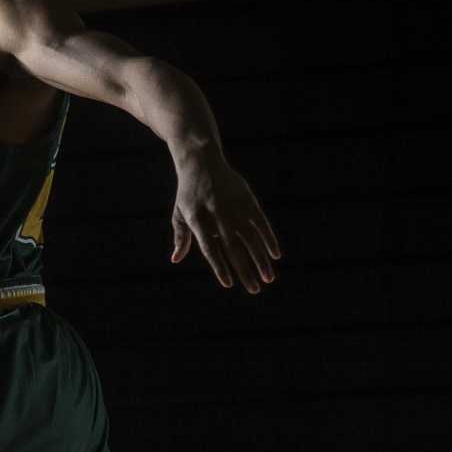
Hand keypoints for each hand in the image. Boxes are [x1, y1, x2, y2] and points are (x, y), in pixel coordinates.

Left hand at [171, 153, 281, 293]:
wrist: (202, 160)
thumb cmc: (188, 192)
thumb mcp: (180, 213)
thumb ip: (181, 237)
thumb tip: (175, 260)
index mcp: (198, 220)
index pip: (210, 249)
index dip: (220, 267)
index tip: (229, 284)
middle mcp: (218, 215)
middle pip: (234, 248)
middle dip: (245, 271)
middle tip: (255, 290)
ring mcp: (235, 207)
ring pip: (251, 238)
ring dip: (261, 260)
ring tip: (268, 278)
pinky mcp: (248, 199)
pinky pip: (261, 223)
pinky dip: (269, 239)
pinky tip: (275, 255)